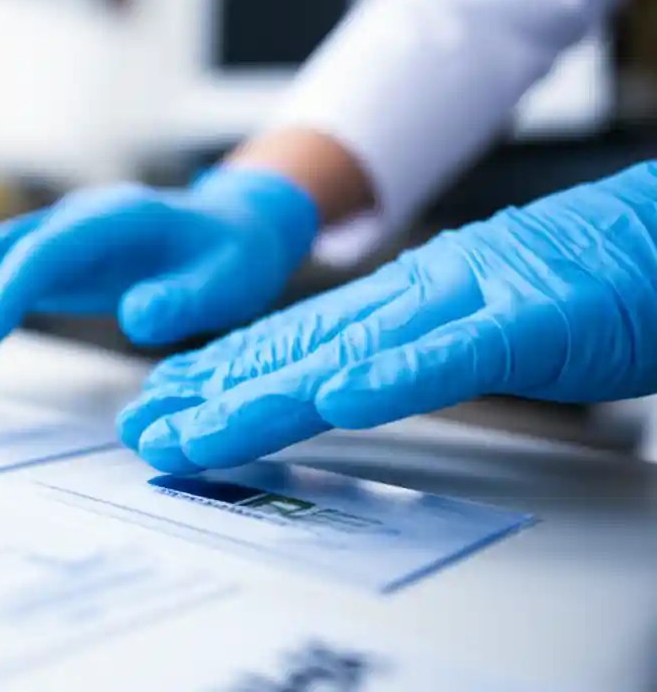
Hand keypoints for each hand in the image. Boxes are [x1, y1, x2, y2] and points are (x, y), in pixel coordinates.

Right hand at [0, 168, 318, 369]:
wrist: (231, 224)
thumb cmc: (232, 256)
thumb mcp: (230, 279)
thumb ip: (187, 296)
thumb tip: (139, 315)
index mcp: (111, 220)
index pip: (42, 255)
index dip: (2, 296)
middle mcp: (69, 220)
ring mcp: (51, 235)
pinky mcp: (43, 257)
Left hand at [118, 161, 656, 472]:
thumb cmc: (570, 286)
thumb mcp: (464, 320)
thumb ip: (400, 348)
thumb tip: (336, 380)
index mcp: (396, 306)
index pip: (290, 346)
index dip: (221, 376)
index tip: (163, 404)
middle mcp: (410, 302)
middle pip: (297, 355)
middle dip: (214, 396)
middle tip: (146, 431)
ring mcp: (463, 310)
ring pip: (348, 357)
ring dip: (267, 396)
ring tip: (198, 429)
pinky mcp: (523, 326)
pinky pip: (450, 356)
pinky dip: (391, 377)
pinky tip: (336, 400)